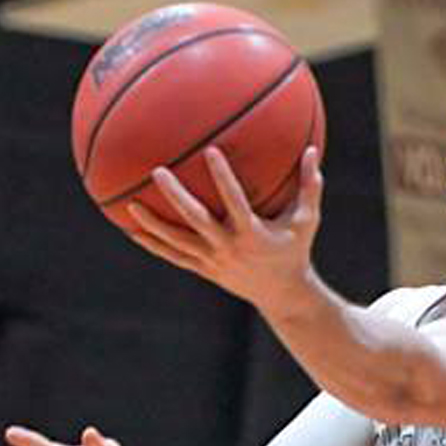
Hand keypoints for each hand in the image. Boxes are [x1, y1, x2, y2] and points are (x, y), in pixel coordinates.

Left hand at [127, 145, 323, 316]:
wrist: (283, 296)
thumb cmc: (295, 250)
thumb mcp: (306, 220)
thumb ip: (310, 186)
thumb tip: (313, 149)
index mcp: (252, 232)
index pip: (235, 200)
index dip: (222, 177)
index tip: (210, 151)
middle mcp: (228, 247)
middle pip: (196, 219)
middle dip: (176, 196)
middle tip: (158, 171)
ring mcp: (213, 261)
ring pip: (178, 242)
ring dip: (153, 224)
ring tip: (131, 205)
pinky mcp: (204, 270)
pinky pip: (174, 256)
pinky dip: (154, 245)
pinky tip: (133, 232)